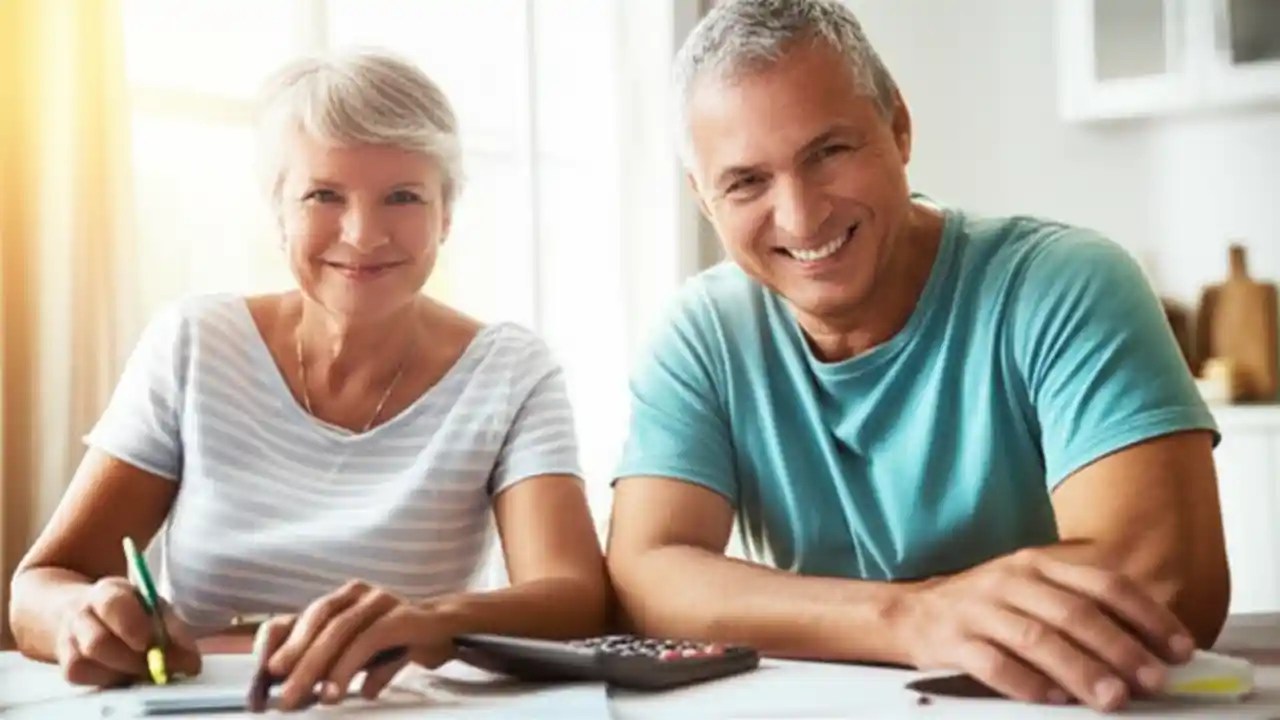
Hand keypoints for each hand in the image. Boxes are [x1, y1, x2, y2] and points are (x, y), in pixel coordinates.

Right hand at [55, 576, 201, 686]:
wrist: (82, 612)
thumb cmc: (128, 609)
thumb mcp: (152, 606)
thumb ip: (172, 628)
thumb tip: (191, 663)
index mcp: (107, 592)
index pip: (114, 605)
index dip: (133, 626)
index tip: (152, 642)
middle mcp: (82, 615)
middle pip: (98, 643)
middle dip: (133, 659)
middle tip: (159, 666)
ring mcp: (69, 641)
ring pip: (87, 664)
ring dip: (123, 671)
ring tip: (146, 670)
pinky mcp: (69, 667)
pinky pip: (86, 679)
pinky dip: (110, 680)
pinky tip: (127, 673)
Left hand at [253, 580, 455, 711]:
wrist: (449, 630)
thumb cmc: (396, 644)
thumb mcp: (354, 657)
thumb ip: (326, 670)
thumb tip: (287, 696)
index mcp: (339, 600)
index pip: (294, 617)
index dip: (273, 645)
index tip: (261, 678)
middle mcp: (356, 594)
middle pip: (316, 620)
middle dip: (293, 658)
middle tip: (277, 696)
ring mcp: (381, 601)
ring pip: (339, 629)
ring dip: (316, 666)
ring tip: (300, 698)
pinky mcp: (403, 616)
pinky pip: (369, 640)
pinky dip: (348, 668)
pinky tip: (337, 692)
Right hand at [892, 549, 1194, 711]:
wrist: (911, 613)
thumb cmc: (984, 608)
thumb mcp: (1031, 592)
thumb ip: (1079, 609)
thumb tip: (1147, 648)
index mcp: (1038, 565)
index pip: (1104, 584)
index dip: (1147, 615)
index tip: (1178, 648)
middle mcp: (1011, 581)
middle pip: (1074, 613)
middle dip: (1119, 648)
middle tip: (1151, 680)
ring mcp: (979, 609)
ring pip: (1037, 638)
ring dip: (1080, 669)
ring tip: (1111, 697)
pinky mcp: (953, 639)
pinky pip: (992, 663)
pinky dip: (1025, 682)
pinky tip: (1051, 699)